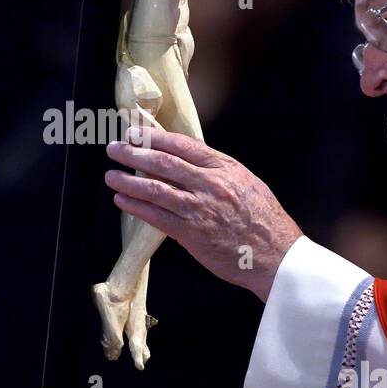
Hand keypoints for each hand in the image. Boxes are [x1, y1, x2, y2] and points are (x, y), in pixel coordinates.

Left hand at [104, 127, 302, 300]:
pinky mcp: (190, 233)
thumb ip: (218, 171)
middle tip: (113, 149)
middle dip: (134, 154)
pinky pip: (156, 216)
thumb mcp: (246, 182)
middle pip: (163, 163)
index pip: (182, 145)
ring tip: (111, 176)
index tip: (135, 132)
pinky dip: (136, 206)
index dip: (154, 137)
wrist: (275, 254)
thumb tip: (188, 160)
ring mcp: (198, 209)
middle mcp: (209, 184)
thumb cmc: (264, 219)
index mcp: (224, 167)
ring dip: (128, 181)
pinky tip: (122, 200)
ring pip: (155, 188)